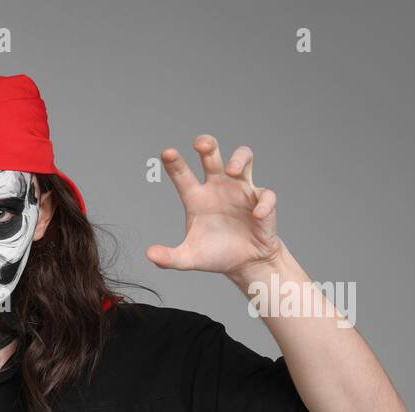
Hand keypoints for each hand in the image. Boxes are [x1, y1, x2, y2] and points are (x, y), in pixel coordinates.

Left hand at [146, 135, 283, 282]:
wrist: (244, 263)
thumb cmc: (215, 253)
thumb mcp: (188, 258)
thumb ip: (168, 257)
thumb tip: (149, 255)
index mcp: (196, 197)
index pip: (182, 175)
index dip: (174, 163)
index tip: (166, 153)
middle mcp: (218, 187)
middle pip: (212, 156)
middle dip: (207, 145)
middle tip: (200, 144)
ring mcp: (241, 191)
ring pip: (244, 160)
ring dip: (239, 159)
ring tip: (231, 171)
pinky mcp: (262, 202)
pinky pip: (265, 195)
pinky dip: (263, 203)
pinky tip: (256, 215)